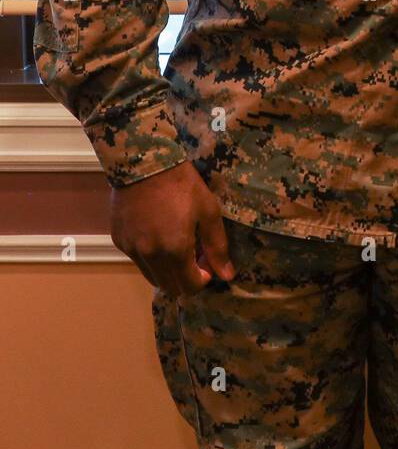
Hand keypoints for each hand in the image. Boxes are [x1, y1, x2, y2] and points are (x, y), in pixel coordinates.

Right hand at [110, 161, 234, 297]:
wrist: (144, 161)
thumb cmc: (182, 184)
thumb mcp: (208, 211)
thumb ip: (218, 246)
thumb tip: (227, 275)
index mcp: (175, 250)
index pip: (189, 287)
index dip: (203, 279)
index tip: (208, 260)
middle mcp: (150, 256)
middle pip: (170, 287)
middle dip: (186, 277)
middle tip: (195, 253)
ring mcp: (131, 249)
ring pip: (152, 276)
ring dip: (168, 270)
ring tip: (177, 244)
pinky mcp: (119, 240)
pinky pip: (138, 260)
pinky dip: (151, 257)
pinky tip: (158, 233)